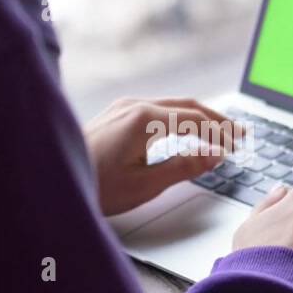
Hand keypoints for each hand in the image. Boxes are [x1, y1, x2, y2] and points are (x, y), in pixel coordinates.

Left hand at [84, 98, 241, 215]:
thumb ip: (184, 167)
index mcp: (144, 120)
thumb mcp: (145, 184)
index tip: (237, 146)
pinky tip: (187, 130)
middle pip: (188, 106)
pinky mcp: (115, 115)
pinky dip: (179, 118)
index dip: (220, 134)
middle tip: (239, 134)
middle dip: (216, 120)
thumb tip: (215, 155)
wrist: (52, 179)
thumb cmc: (94, 187)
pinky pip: (156, 109)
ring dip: (198, 117)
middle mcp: (133, 106)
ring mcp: (122, 108)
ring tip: (219, 132)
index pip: (196, 120)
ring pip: (172, 105)